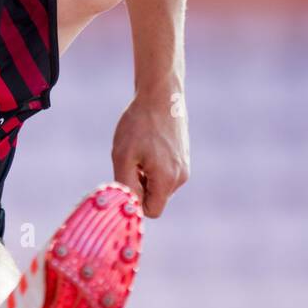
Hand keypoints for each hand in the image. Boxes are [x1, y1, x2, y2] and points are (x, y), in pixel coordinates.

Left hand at [111, 91, 189, 217]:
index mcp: (167, 180)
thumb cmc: (139, 125)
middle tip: (129, 163)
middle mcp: (180, 177)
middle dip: (140, 187)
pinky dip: (152, 167)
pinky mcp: (183, 158)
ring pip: (159, 186)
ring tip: (138, 151)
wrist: (161, 96)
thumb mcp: (123, 156)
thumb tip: (128, 208)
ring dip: (145, 176)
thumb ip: (125, 186)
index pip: (152, 211)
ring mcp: (184, 167)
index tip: (125, 182)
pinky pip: (165, 174)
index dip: (135, 202)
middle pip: (155, 199)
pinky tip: (147, 146)